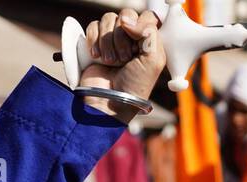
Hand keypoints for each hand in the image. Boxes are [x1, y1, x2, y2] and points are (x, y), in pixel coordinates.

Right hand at [80, 9, 166, 123]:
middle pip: (126, 15)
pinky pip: (93, 25)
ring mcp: (112, 39)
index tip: (137, 45)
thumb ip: (149, 33)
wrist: (109, 101)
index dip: (140, 26)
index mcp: (149, 41)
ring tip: (110, 62)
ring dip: (108, 42)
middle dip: (123, 37)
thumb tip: (127, 20)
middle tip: (124, 59)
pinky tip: (97, 57)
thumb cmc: (134, 85)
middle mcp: (132, 38)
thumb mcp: (153, 61)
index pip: (147, 16)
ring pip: (108, 19)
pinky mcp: (95, 42)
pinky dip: (94, 40)